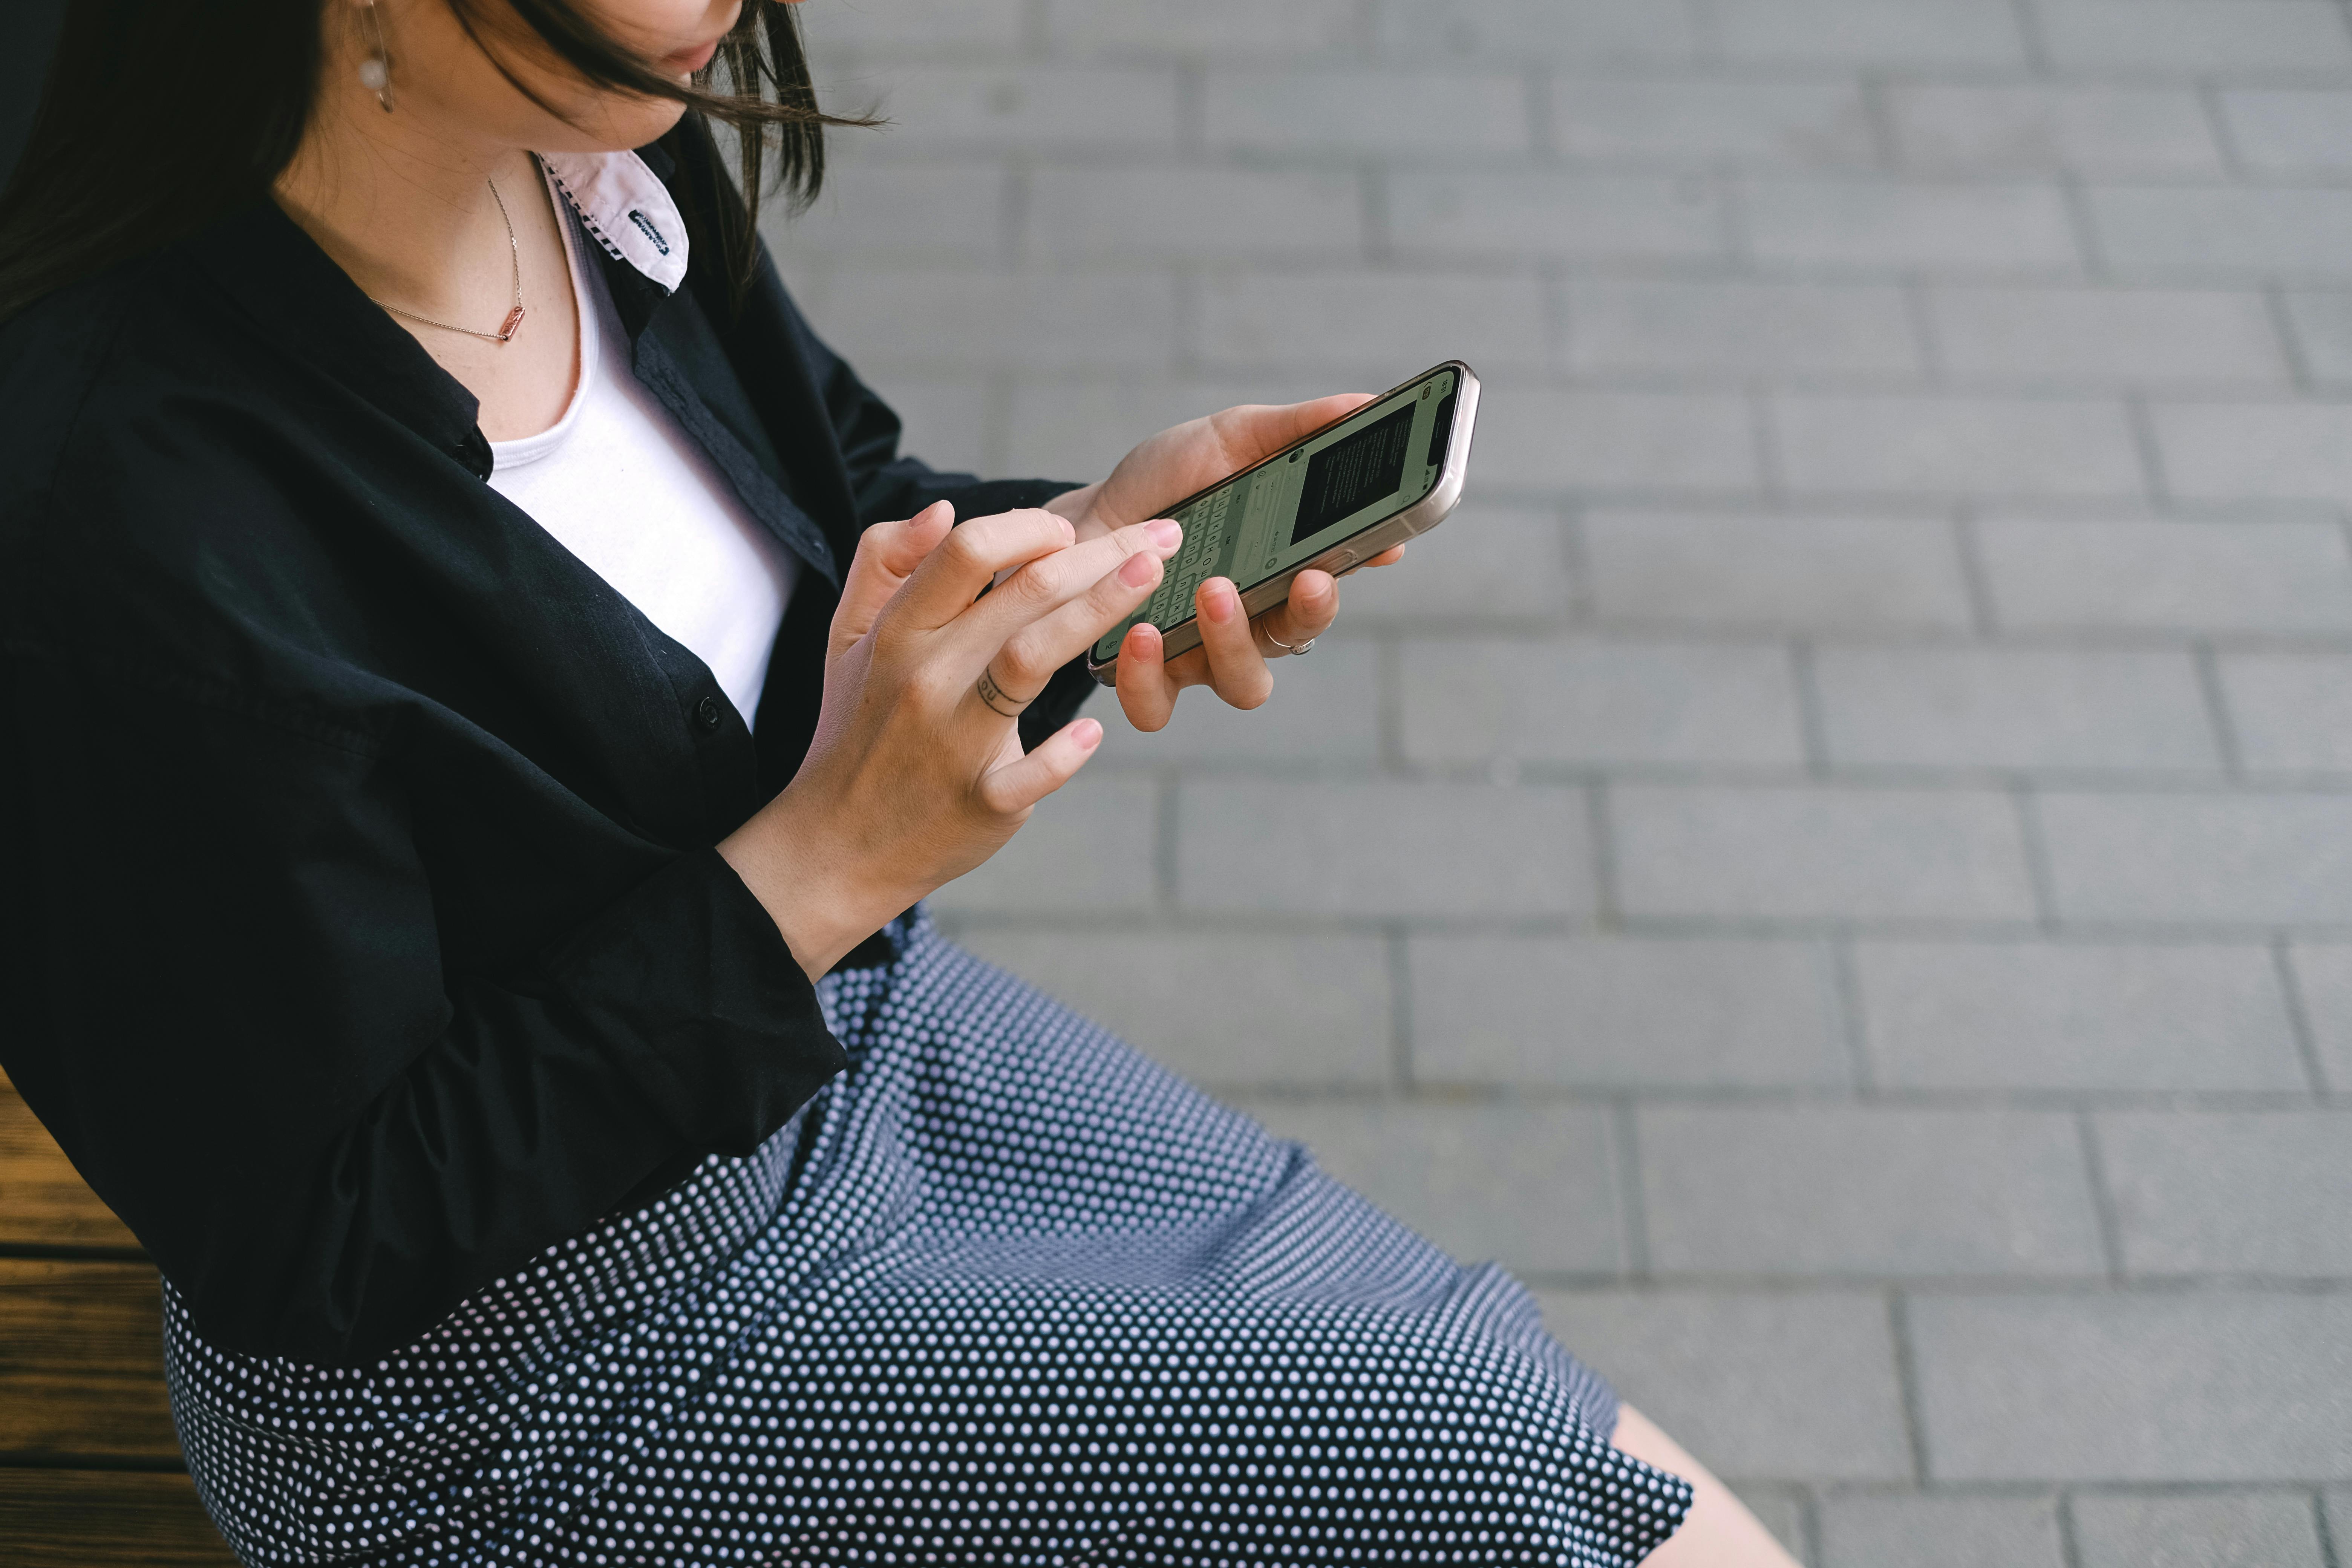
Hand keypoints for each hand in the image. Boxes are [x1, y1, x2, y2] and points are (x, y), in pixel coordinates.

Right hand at [718, 502, 1181, 977]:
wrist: (836, 843)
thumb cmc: (857, 728)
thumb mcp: (845, 638)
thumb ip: (883, 562)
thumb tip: (942, 512)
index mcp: (897, 632)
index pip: (967, 551)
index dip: (1029, 527)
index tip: (1073, 528)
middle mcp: (926, 676)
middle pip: (1024, 594)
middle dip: (1102, 554)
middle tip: (1162, 534)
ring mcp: (952, 742)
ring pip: (1032, 659)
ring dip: (1102, 610)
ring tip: (1155, 577)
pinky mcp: (980, 801)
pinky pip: (1032, 772)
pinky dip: (1066, 750)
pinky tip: (1096, 728)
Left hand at [1046, 396, 1406, 729]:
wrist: (1084, 516)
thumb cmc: (1167, 481)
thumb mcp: (1229, 440)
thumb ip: (1294, 431)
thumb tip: (1365, 405)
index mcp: (1280, 573)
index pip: (1327, 588)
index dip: (1347, 580)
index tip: (1367, 552)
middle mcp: (1249, 624)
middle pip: (1294, 642)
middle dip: (1304, 614)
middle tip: (1298, 577)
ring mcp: (1199, 656)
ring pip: (1241, 683)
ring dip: (1232, 644)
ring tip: (1209, 591)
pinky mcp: (1143, 676)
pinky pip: (1157, 705)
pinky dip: (1150, 679)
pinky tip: (1140, 635)